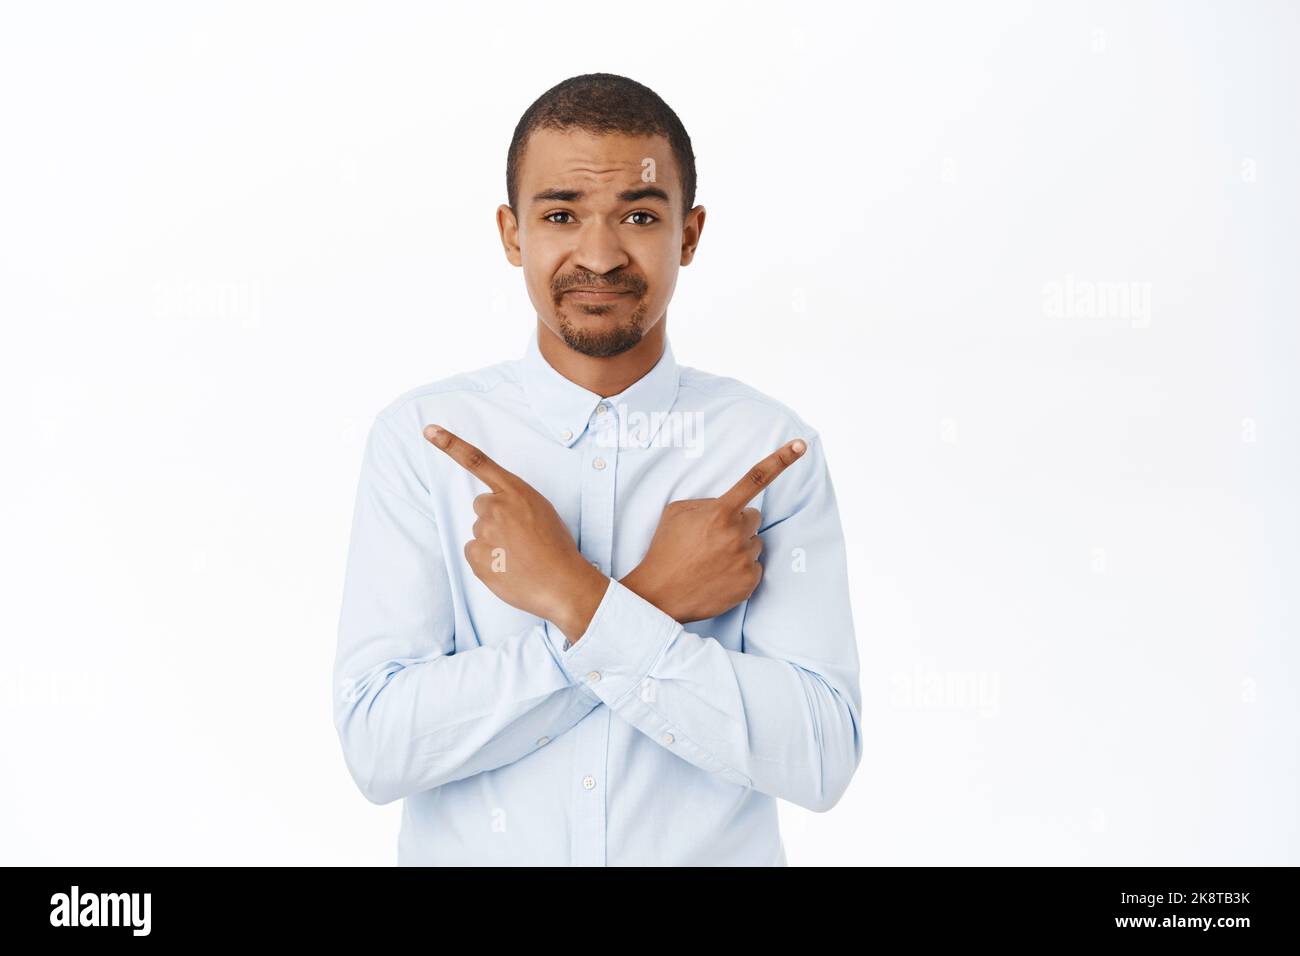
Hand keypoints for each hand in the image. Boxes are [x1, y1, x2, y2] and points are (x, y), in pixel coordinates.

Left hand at [423, 424, 608, 642]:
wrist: (562, 584)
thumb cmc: (557, 549)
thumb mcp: (542, 511)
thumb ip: (516, 502)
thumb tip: (495, 510)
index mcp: (517, 491)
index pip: (478, 461)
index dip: (451, 444)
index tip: (429, 431)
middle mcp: (497, 507)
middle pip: (482, 506)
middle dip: (495, 519)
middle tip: (518, 537)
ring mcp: (485, 532)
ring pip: (480, 532)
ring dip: (493, 543)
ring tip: (519, 557)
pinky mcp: (476, 557)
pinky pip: (474, 553)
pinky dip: (487, 562)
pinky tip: (508, 568)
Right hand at [620, 438, 806, 623]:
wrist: (659, 594)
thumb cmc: (665, 549)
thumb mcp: (677, 513)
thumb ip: (707, 503)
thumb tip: (726, 506)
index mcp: (721, 512)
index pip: (755, 479)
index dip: (780, 460)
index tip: (800, 445)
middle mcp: (737, 534)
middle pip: (753, 518)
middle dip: (738, 524)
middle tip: (713, 538)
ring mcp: (744, 560)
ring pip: (754, 544)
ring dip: (739, 547)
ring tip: (712, 560)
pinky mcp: (748, 583)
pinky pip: (754, 568)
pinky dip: (740, 570)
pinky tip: (718, 575)